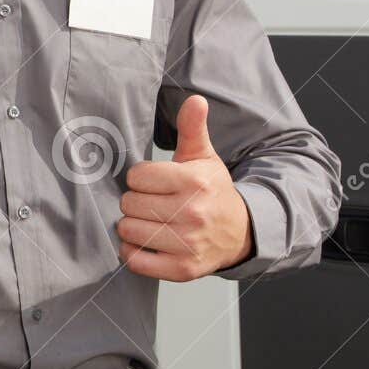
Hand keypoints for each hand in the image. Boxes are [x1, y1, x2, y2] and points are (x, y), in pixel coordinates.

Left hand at [117, 94, 254, 280]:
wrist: (241, 232)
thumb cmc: (212, 191)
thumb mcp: (203, 157)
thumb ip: (193, 128)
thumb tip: (195, 99)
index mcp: (194, 182)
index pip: (136, 177)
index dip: (140, 179)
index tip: (154, 183)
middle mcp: (192, 213)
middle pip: (128, 204)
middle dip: (135, 202)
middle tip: (153, 203)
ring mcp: (187, 244)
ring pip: (128, 231)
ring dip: (132, 227)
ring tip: (150, 222)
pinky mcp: (182, 269)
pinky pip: (135, 260)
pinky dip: (133, 253)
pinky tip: (147, 243)